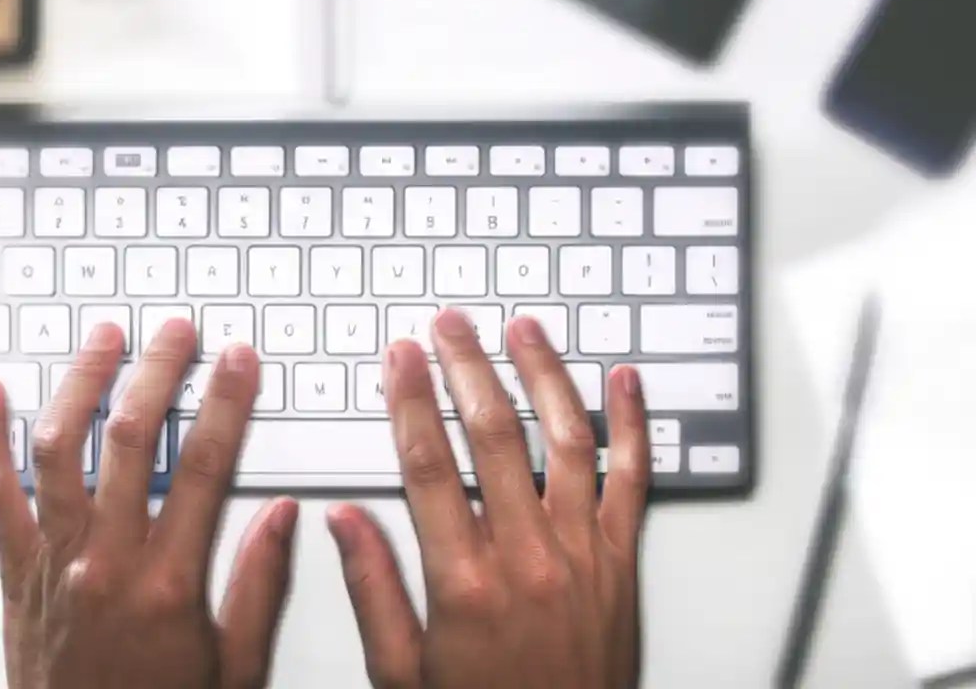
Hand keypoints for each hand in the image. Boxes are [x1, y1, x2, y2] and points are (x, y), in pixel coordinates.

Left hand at [0, 320, 297, 688]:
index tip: (238, 360)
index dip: (225, 403)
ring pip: (58, 450)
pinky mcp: (17, 572)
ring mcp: (53, 562)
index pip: (203, 467)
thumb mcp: (235, 666)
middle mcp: (104, 561)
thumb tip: (280, 516)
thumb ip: (259, 586)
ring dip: (81, 385)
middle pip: (128, 441)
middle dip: (156, 373)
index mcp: (166, 583)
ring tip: (102, 340)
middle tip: (175, 331)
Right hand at [327, 308, 650, 688]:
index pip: (429, 465)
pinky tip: (624, 381)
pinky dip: (634, 424)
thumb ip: (374, 589)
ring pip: (568, 440)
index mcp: (464, 582)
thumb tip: (344, 521)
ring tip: (523, 329)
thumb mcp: (402, 671)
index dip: (410, 400)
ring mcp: (582, 553)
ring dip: (544, 375)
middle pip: (495, 436)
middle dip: (467, 367)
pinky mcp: (622, 561)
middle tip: (450, 325)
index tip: (400, 358)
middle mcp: (528, 557)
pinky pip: (635, 479)